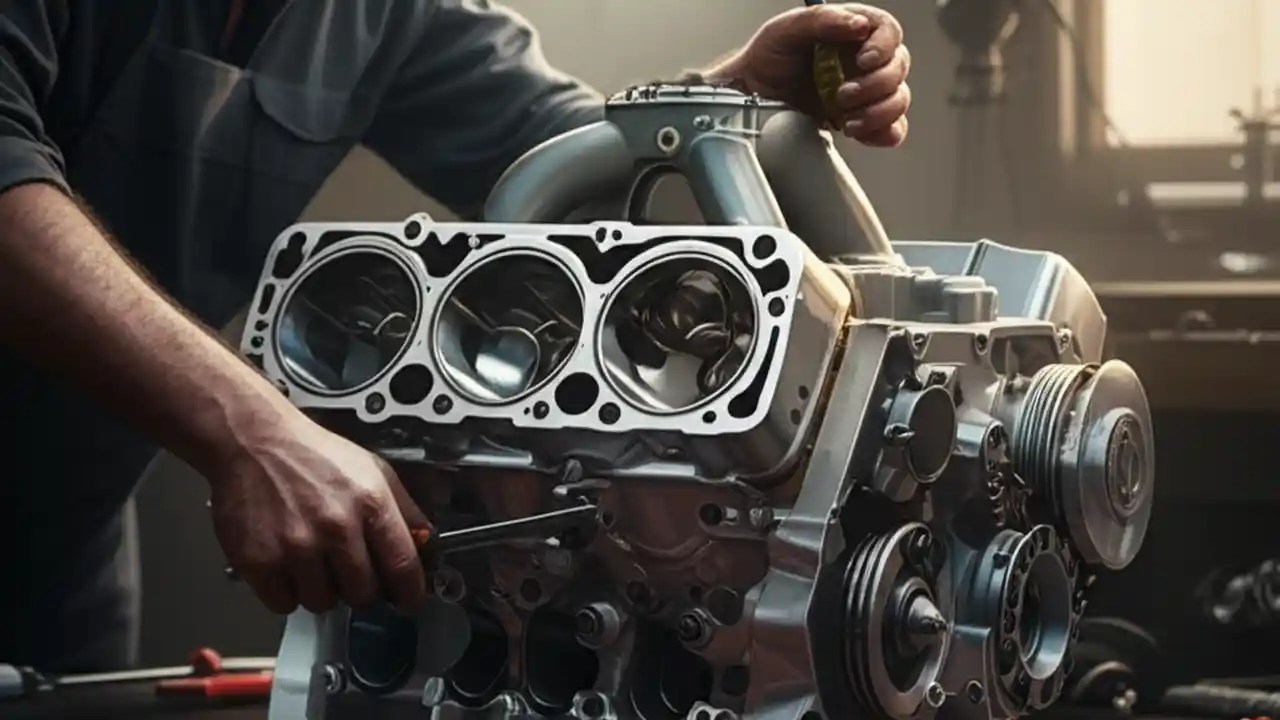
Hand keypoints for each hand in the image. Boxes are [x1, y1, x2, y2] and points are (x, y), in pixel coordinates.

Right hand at [209, 411, 431, 614]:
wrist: (253, 441)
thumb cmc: (313, 456)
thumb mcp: (374, 470)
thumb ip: (405, 510)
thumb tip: (426, 547)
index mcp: (370, 503)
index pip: (402, 566)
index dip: (410, 592)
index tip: (408, 600)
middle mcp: (336, 527)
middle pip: (363, 594)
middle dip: (360, 587)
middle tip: (348, 569)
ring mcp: (296, 546)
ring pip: (323, 603)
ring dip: (321, 589)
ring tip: (313, 559)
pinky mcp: (259, 561)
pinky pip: (284, 604)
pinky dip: (287, 592)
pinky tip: (287, 564)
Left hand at [712, 3, 910, 146]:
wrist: (751, 99)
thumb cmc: (767, 59)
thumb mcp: (786, 30)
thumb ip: (822, 19)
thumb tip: (857, 24)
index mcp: (853, 32)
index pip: (889, 31)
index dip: (884, 46)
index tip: (864, 60)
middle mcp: (865, 60)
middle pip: (898, 68)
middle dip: (876, 85)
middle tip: (843, 94)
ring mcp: (867, 92)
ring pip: (899, 100)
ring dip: (879, 112)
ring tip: (849, 120)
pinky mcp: (864, 120)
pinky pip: (891, 129)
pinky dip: (882, 133)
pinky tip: (857, 130)